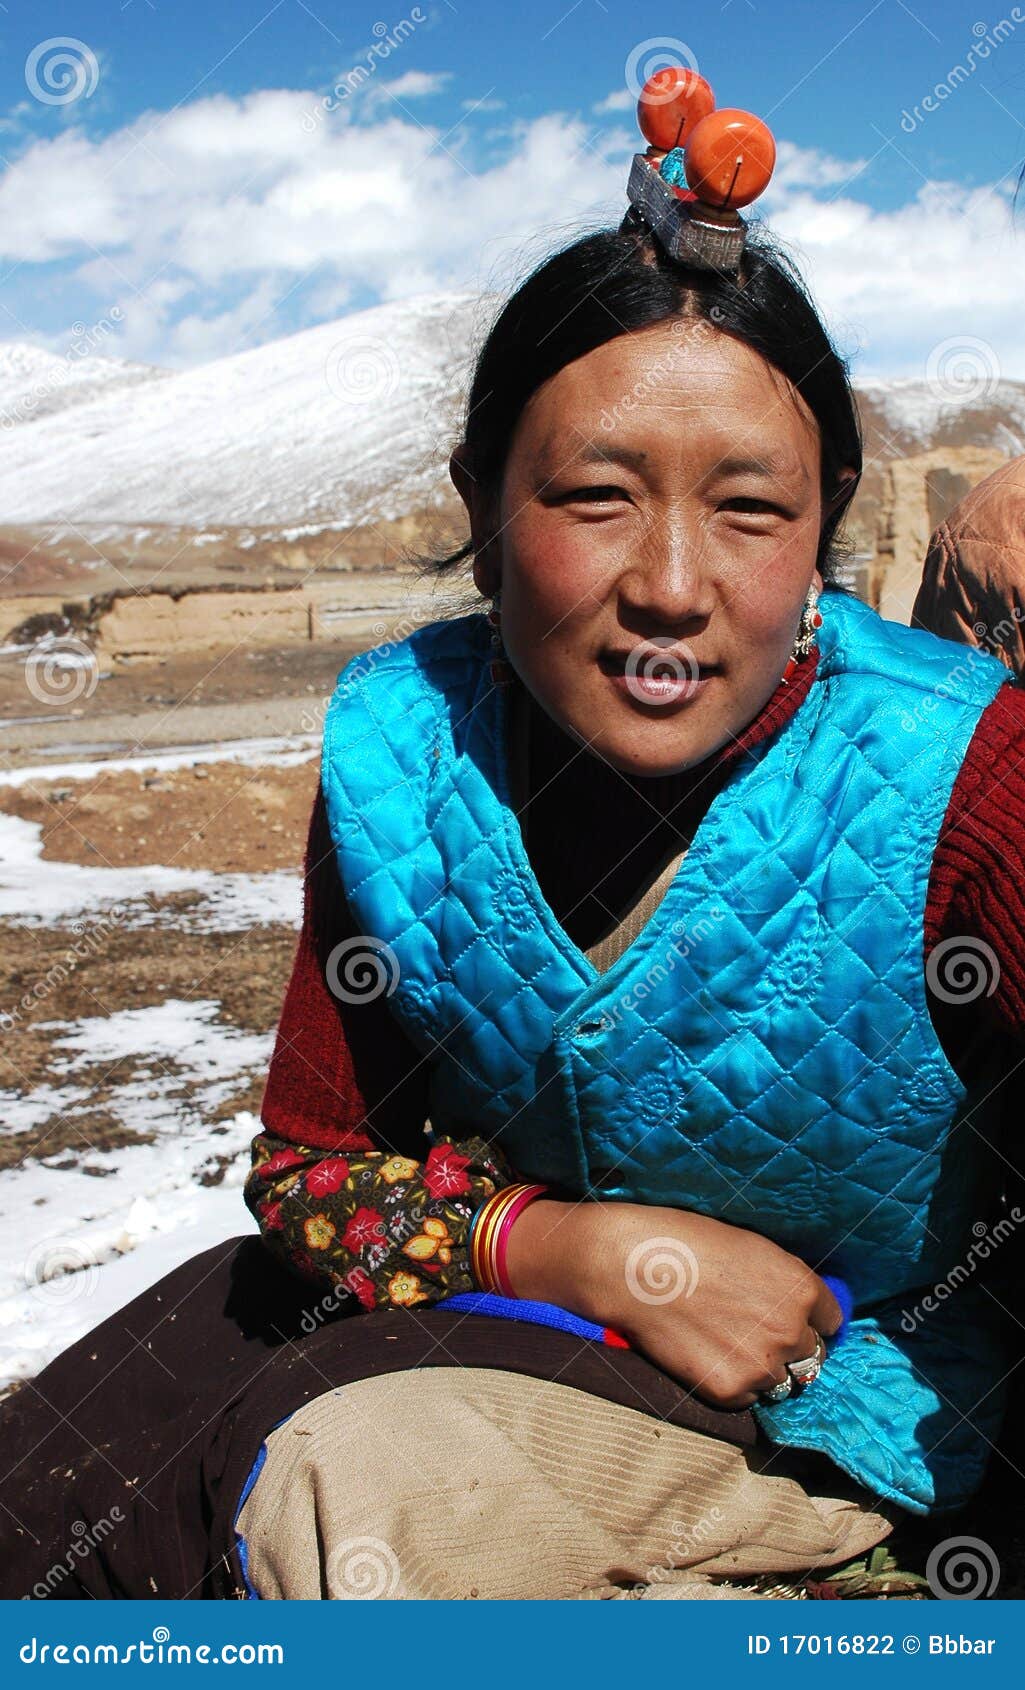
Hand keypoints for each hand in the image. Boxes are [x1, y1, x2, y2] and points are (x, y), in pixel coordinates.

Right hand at [504, 1197, 840, 1409]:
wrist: (633, 1266)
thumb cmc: (687, 1242)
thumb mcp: (753, 1250)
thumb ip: (784, 1282)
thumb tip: (800, 1306)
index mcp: (802, 1289)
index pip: (831, 1322)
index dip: (810, 1320)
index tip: (792, 1320)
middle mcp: (791, 1331)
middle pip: (812, 1356)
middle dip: (790, 1348)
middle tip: (756, 1335)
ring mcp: (762, 1364)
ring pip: (781, 1381)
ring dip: (763, 1368)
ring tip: (728, 1345)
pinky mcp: (730, 1390)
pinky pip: (748, 1397)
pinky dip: (733, 1383)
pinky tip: (707, 1356)